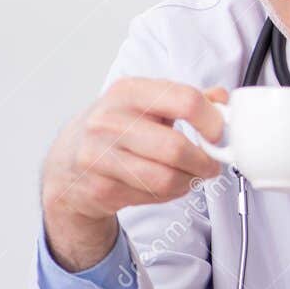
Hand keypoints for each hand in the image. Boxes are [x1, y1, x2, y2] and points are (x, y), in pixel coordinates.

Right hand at [41, 78, 227, 271]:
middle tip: (212, 164)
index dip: (212, 121)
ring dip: (189, 181)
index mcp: (128, 92)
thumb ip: (185, 99)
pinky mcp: (100, 188)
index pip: (185, 100)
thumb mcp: (146, 104)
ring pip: (167, 178)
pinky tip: (166, 184)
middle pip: (176, 147)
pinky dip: (170, 193)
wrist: (67, 164)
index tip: (220, 133)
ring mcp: (100, 156)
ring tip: (191, 176)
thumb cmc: (114, 130)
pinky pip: (153, 196)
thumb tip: (222, 99)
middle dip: (204, 161)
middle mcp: (109, 121)